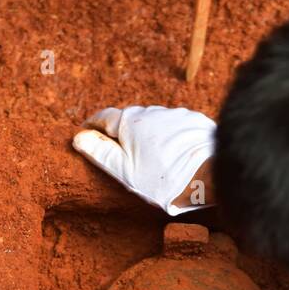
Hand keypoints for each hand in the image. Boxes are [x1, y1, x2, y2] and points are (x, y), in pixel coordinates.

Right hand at [72, 105, 215, 215]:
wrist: (209, 176)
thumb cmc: (164, 179)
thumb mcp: (124, 171)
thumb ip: (100, 152)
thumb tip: (79, 137)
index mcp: (129, 121)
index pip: (102, 118)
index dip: (92, 127)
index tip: (87, 135)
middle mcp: (151, 111)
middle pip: (129, 119)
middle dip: (120, 132)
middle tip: (118, 151)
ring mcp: (175, 115)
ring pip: (153, 122)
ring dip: (146, 134)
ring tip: (149, 156)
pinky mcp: (195, 122)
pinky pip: (174, 127)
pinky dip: (168, 137)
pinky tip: (172, 154)